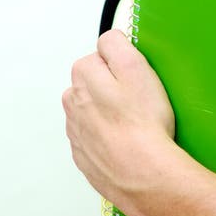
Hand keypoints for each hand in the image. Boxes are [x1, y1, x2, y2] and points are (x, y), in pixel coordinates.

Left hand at [62, 29, 175, 215]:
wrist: (143, 175)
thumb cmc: (143, 122)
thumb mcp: (135, 66)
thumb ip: (116, 44)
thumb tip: (108, 40)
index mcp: (82, 77)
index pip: (101, 56)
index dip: (123, 66)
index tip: (137, 80)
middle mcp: (72, 103)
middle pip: (95, 83)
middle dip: (113, 89)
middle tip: (139, 102)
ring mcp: (76, 132)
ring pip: (94, 112)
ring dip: (110, 114)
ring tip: (136, 125)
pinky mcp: (84, 158)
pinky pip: (96, 139)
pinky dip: (110, 139)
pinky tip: (128, 144)